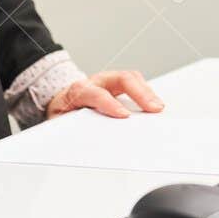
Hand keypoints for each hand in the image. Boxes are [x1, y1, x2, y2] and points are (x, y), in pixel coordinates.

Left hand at [45, 69, 164, 118]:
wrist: (60, 101)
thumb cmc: (63, 113)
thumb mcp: (60, 122)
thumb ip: (71, 127)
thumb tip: (83, 139)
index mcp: (78, 91)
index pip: (96, 93)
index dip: (110, 103)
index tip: (124, 116)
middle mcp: (96, 82)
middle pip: (121, 78)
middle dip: (139, 92)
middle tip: (152, 108)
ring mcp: (108, 81)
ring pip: (131, 78)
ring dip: (146, 91)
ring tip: (158, 107)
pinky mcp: (118, 85)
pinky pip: (135, 83)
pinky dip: (146, 92)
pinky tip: (153, 105)